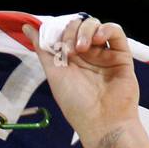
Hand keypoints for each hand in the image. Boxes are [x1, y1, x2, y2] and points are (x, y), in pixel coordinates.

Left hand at [23, 16, 139, 138]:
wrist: (101, 121)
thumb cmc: (76, 104)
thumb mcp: (54, 74)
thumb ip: (42, 50)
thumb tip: (27, 28)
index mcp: (70, 61)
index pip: (63, 33)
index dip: (59, 31)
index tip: (56, 41)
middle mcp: (87, 56)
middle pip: (79, 26)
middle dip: (71, 32)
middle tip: (69, 51)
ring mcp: (104, 54)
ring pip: (95, 25)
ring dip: (86, 30)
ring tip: (82, 48)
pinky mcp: (121, 55)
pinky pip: (115, 31)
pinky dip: (106, 28)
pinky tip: (98, 38)